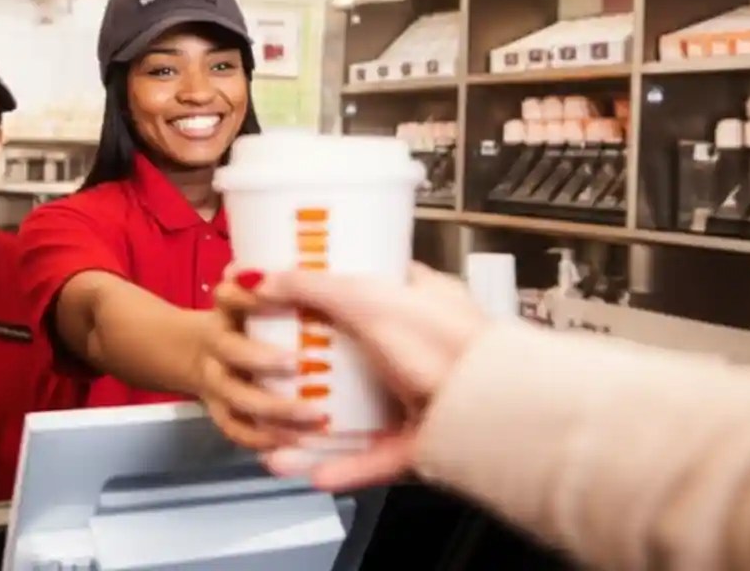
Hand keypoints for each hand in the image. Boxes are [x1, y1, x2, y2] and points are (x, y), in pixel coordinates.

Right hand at [214, 262, 493, 491]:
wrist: (490, 410)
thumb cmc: (442, 342)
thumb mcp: (368, 299)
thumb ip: (312, 287)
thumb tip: (260, 278)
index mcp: (418, 299)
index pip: (366, 284)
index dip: (325, 287)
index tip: (285, 296)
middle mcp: (420, 347)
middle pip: (354, 352)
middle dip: (308, 364)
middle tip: (270, 364)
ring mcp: (421, 397)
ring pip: (358, 413)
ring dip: (315, 426)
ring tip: (278, 433)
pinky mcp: (421, 444)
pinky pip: (372, 457)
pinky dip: (341, 466)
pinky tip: (307, 470)